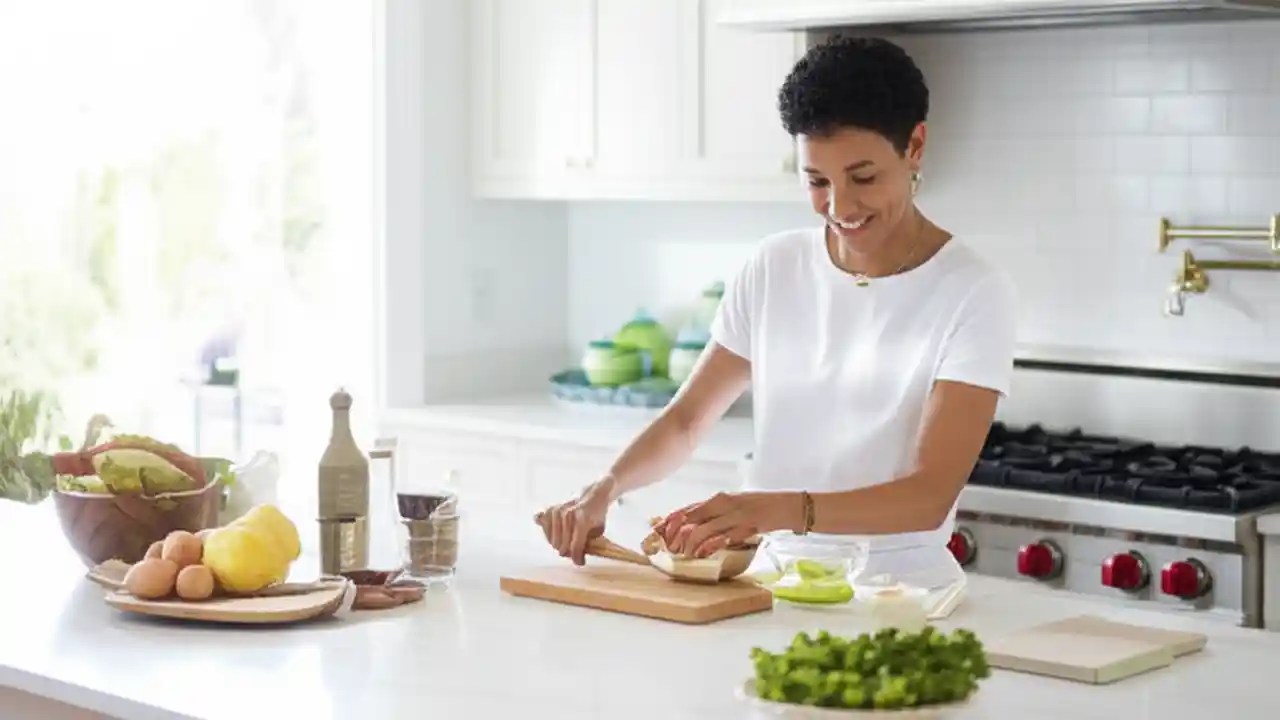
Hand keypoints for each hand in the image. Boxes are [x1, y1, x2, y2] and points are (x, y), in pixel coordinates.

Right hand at [534, 476, 615, 565]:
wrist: (594, 496)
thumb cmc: (597, 515)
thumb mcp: (598, 531)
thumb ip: (588, 544)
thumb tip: (577, 557)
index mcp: (582, 521)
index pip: (575, 547)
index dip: (577, 558)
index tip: (581, 562)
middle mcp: (567, 515)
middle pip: (562, 546)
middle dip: (569, 552)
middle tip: (575, 550)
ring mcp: (557, 511)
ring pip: (552, 540)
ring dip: (559, 544)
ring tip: (567, 541)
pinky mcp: (550, 509)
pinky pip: (541, 523)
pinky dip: (547, 530)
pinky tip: (554, 531)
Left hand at [654, 491, 801, 557]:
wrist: (788, 506)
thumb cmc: (761, 507)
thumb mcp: (734, 506)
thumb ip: (716, 514)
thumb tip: (695, 526)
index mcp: (719, 498)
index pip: (687, 508)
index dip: (669, 520)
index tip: (655, 530)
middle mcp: (723, 504)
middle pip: (689, 518)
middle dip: (674, 534)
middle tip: (668, 549)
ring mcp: (733, 515)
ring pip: (702, 529)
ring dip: (688, 544)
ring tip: (683, 555)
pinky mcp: (745, 526)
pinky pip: (722, 537)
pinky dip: (708, 546)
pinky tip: (701, 553)